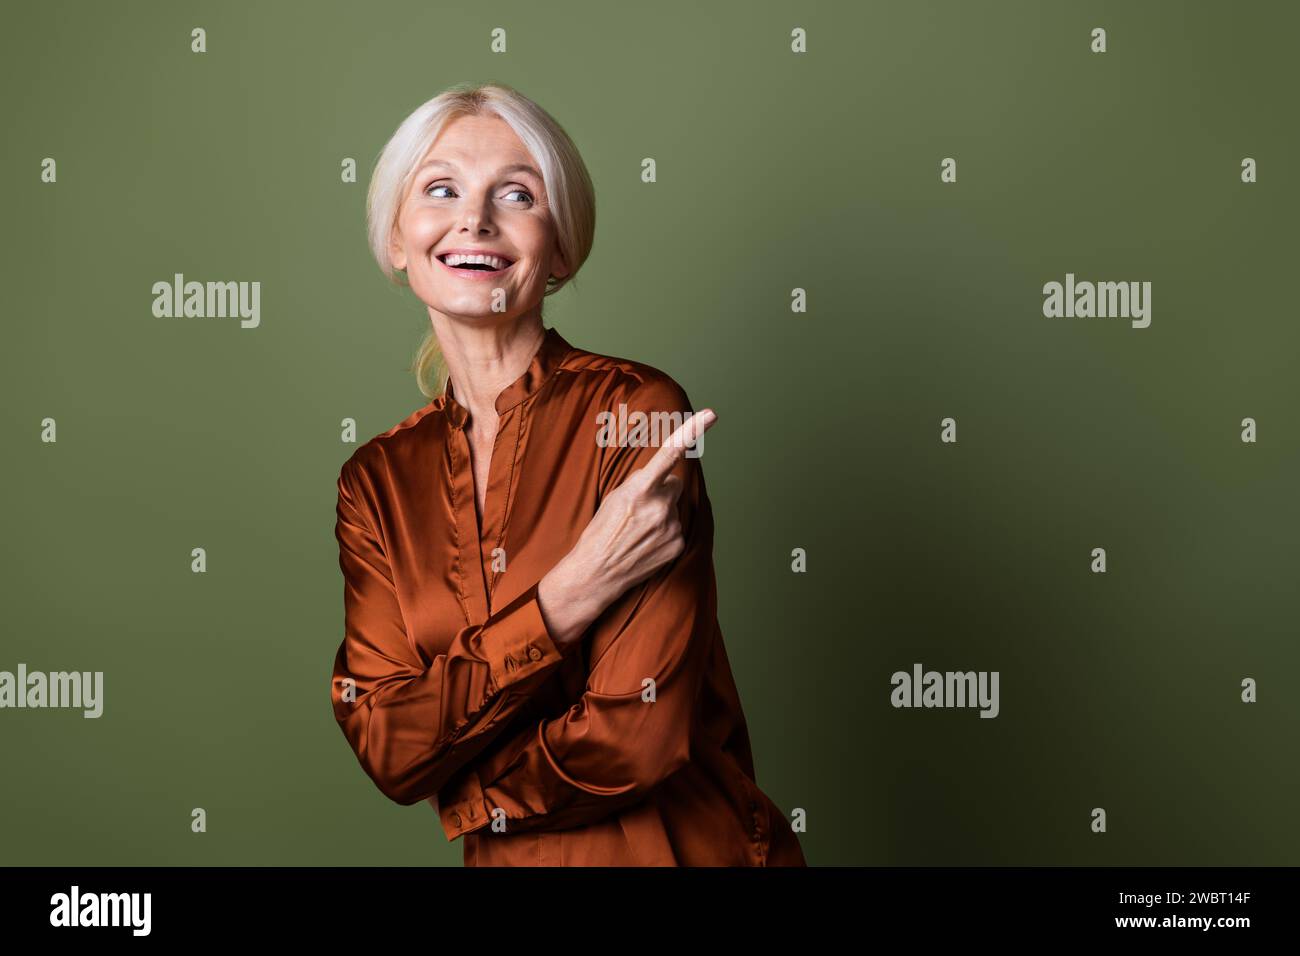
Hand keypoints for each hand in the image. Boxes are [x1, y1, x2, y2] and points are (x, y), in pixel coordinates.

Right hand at [538, 409, 717, 646]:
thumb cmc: (601, 531)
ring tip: (638, 529)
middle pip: (673, 484)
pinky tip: (646, 542)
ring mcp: (672, 527)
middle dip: (661, 490)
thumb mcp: (615, 497)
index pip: (669, 454)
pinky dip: (665, 531)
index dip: (691, 432)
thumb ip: (641, 483)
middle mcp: (660, 507)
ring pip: (674, 507)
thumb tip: (661, 477)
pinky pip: (676, 526)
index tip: (711, 415)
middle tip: (638, 509)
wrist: (597, 572)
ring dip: (661, 512)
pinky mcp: (677, 544)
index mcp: (640, 490)